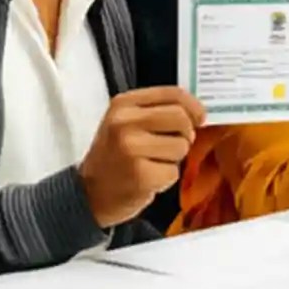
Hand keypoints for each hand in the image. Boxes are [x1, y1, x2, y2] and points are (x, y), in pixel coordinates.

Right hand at [78, 86, 206, 228]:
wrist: (88, 194)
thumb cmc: (113, 157)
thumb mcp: (125, 123)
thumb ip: (157, 111)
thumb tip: (198, 113)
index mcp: (123, 104)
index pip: (172, 94)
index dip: (193, 106)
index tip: (199, 117)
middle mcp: (124, 123)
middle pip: (181, 118)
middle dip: (185, 134)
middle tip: (172, 145)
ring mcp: (131, 149)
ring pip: (181, 146)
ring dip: (174, 159)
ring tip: (152, 163)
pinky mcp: (141, 176)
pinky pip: (174, 171)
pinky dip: (166, 178)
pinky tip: (148, 179)